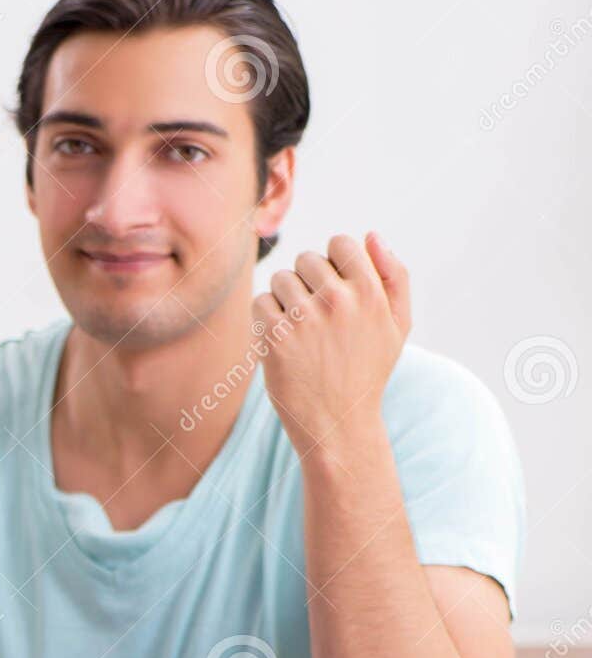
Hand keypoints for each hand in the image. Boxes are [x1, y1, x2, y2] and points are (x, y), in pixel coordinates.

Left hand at [254, 233, 410, 463]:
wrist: (339, 422)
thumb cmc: (367, 371)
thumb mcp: (398, 325)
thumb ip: (394, 275)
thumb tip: (372, 234)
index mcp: (371, 292)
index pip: (340, 242)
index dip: (332, 263)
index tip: (333, 290)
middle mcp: (339, 300)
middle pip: (305, 259)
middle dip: (306, 283)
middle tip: (316, 318)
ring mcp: (305, 318)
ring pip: (280, 279)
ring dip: (284, 300)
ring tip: (300, 331)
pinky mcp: (275, 337)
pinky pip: (260, 303)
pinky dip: (265, 319)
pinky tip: (282, 341)